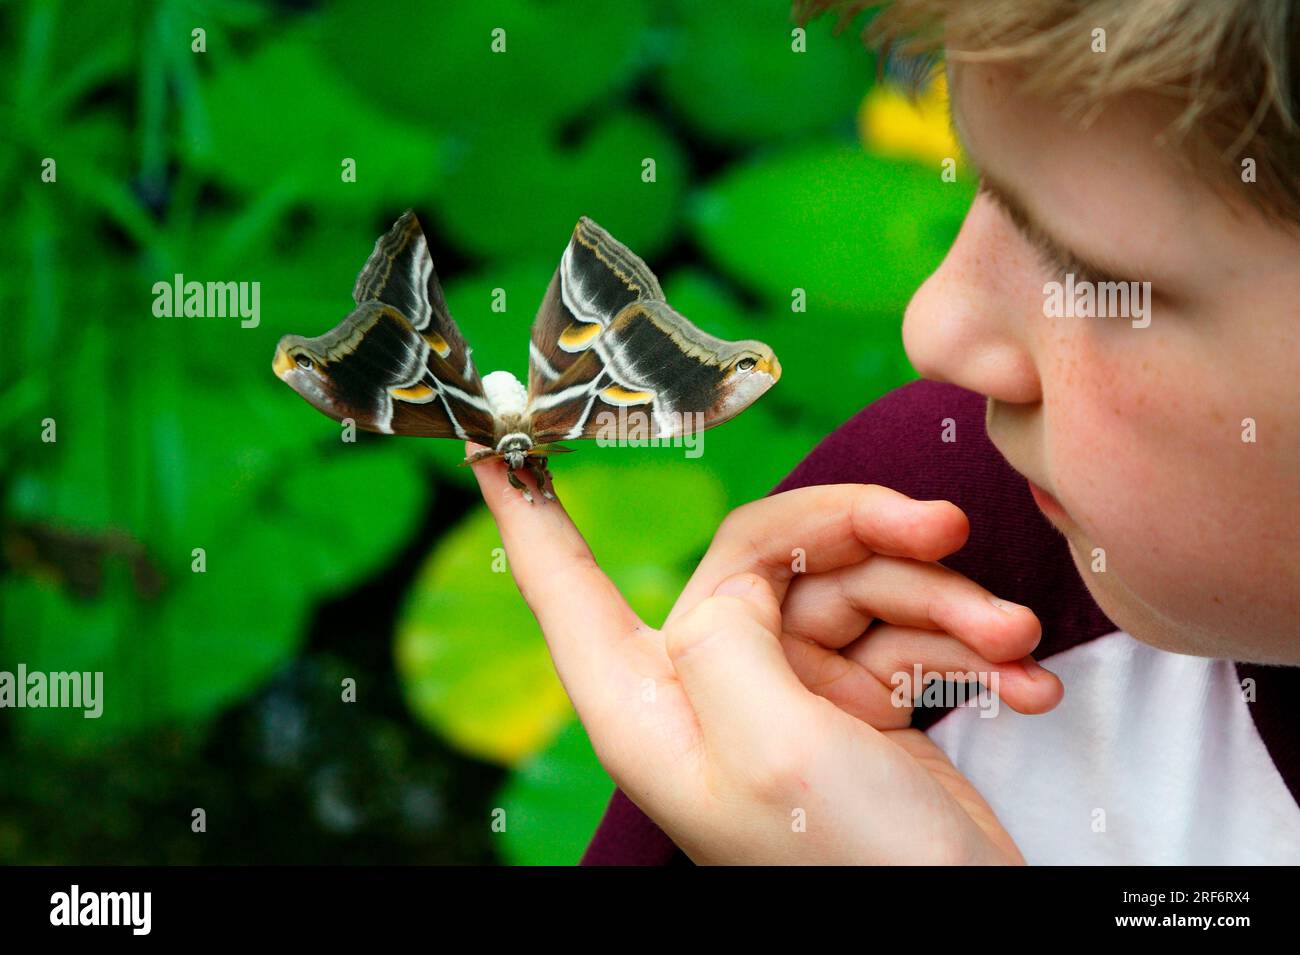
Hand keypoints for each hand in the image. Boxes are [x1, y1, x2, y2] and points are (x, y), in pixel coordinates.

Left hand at [469, 447, 1060, 863]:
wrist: (976, 936)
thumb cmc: (861, 872)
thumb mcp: (779, 749)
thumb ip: (727, 637)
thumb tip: (734, 579)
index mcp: (652, 704)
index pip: (567, 585)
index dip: (524, 511)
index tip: (495, 436)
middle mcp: (709, 691)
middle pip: (766, 553)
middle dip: (872, 538)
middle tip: (948, 530)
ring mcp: (783, 698)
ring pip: (854, 587)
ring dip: (943, 603)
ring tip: (1013, 642)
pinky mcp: (853, 710)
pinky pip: (902, 638)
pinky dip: (963, 649)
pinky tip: (1021, 684)